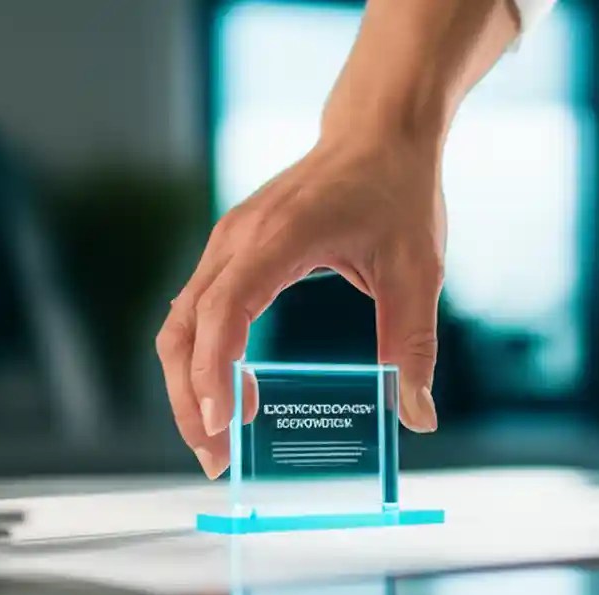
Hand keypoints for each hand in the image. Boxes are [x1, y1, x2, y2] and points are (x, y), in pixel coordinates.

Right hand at [156, 134, 445, 477]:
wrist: (378, 132)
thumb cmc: (397, 192)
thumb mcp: (418, 272)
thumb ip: (414, 346)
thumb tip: (419, 416)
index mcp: (279, 238)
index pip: (225, 311)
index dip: (215, 371)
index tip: (224, 425)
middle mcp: (238, 239)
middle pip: (184, 328)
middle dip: (190, 399)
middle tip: (215, 459)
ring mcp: (227, 242)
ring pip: (179, 323)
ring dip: (188, 383)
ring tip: (216, 437)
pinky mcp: (232, 250)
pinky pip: (197, 310)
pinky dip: (201, 356)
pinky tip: (231, 392)